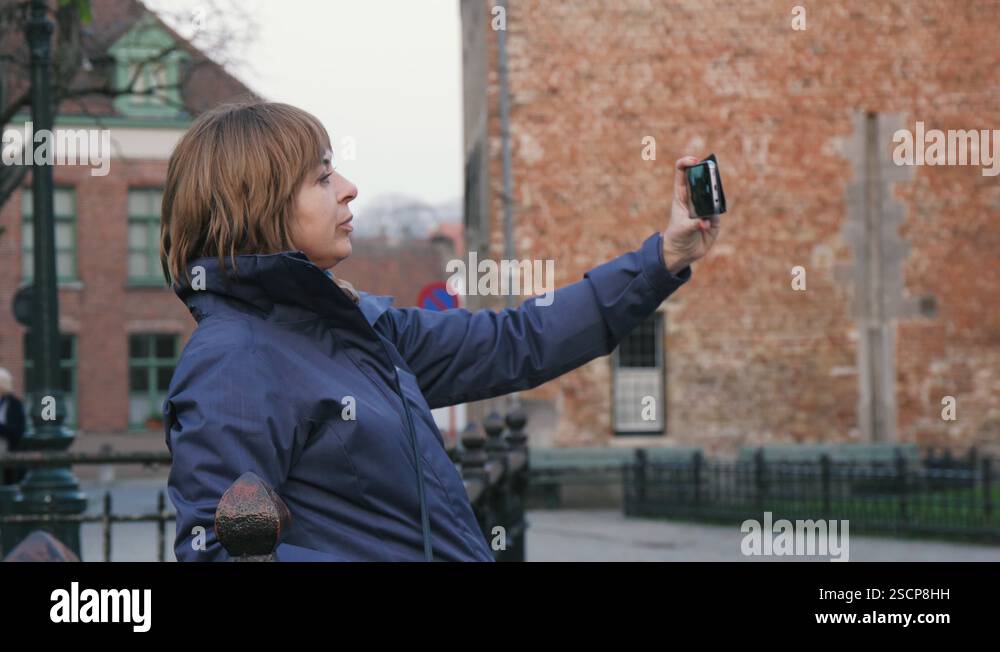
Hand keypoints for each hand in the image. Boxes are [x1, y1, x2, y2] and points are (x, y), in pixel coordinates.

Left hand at [662, 155, 721, 273]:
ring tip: (713, 196)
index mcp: (681, 196)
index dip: (687, 163)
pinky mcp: (714, 218)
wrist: (683, 252)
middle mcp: (694, 199)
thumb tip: (706, 222)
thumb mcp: (682, 230)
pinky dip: (715, 214)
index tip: (695, 161)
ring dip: (715, 193)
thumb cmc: (677, 236)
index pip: (682, 174)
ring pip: (714, 194)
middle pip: (702, 180)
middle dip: (708, 173)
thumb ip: (693, 224)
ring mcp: (706, 207)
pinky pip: (718, 210)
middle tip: (712, 169)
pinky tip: (707, 224)